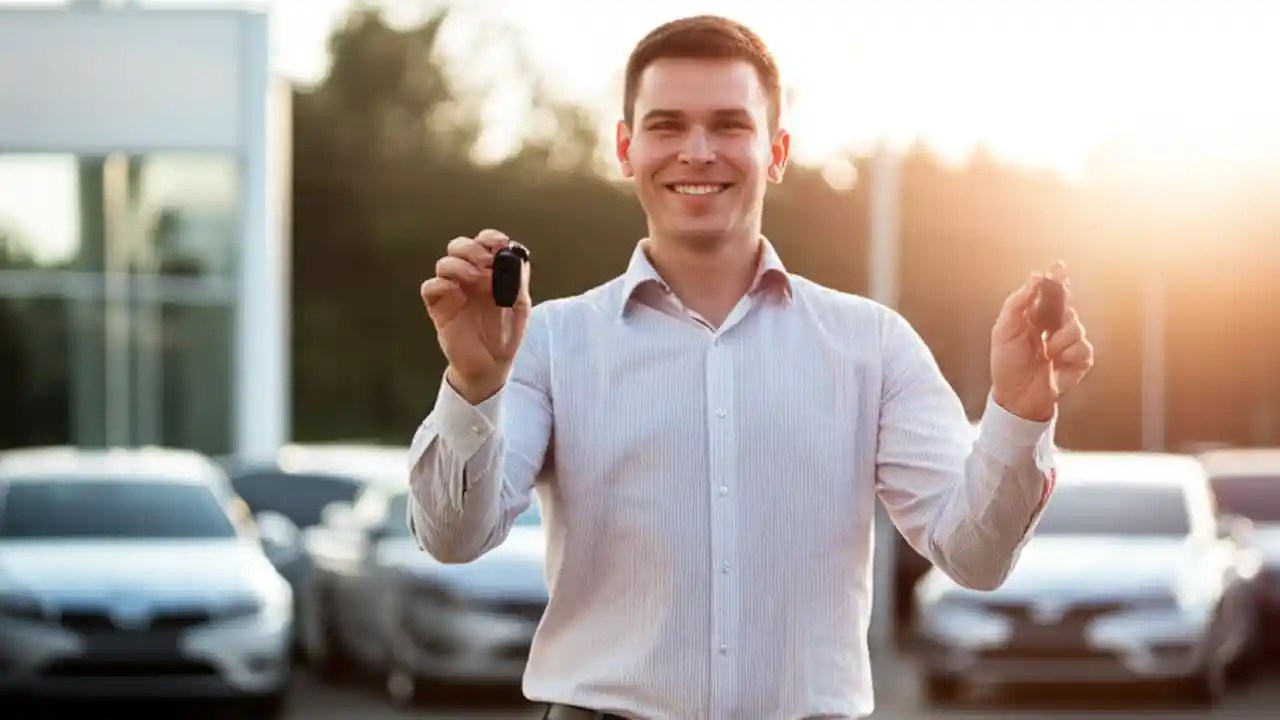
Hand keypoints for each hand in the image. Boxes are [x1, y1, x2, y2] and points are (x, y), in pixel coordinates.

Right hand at [420, 229, 530, 402]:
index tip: (500, 244)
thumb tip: (518, 257)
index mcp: (490, 272)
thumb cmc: (505, 334)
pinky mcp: (439, 307)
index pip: (484, 243)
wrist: (491, 365)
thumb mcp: (520, 306)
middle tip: (486, 262)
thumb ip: (519, 281)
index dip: (490, 238)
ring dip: (460, 265)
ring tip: (477, 279)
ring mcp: (452, 290)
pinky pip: (430, 286)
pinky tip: (455, 291)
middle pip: (459, 246)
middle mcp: (469, 276)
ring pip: (444, 263)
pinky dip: (440, 283)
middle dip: (472, 248)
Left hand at [990, 261, 1093, 420]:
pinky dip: (1069, 354)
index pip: (1048, 291)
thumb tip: (1033, 279)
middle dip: (1062, 306)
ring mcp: (1068, 341)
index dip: (1055, 278)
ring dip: (1059, 339)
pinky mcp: (1080, 358)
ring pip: (1076, 325)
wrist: (1017, 396)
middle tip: (1050, 316)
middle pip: (1067, 303)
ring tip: (1046, 353)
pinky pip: (1083, 347)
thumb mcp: (1004, 331)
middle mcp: (1053, 325)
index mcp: (1034, 315)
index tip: (1058, 267)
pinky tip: (1057, 362)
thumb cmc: (1007, 364)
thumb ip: (1016, 304)